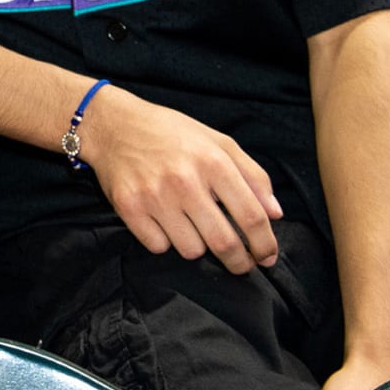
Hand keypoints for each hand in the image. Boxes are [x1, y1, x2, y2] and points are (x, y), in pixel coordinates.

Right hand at [76, 85, 284, 273]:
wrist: (113, 124)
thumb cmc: (171, 133)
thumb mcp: (218, 142)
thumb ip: (253, 175)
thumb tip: (275, 214)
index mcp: (213, 161)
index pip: (251, 216)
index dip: (265, 244)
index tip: (267, 257)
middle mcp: (184, 180)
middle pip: (224, 242)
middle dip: (239, 262)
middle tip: (242, 265)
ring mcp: (154, 196)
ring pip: (190, 249)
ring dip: (197, 245)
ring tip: (192, 227)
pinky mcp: (128, 208)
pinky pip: (158, 246)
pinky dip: (164, 241)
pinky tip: (163, 222)